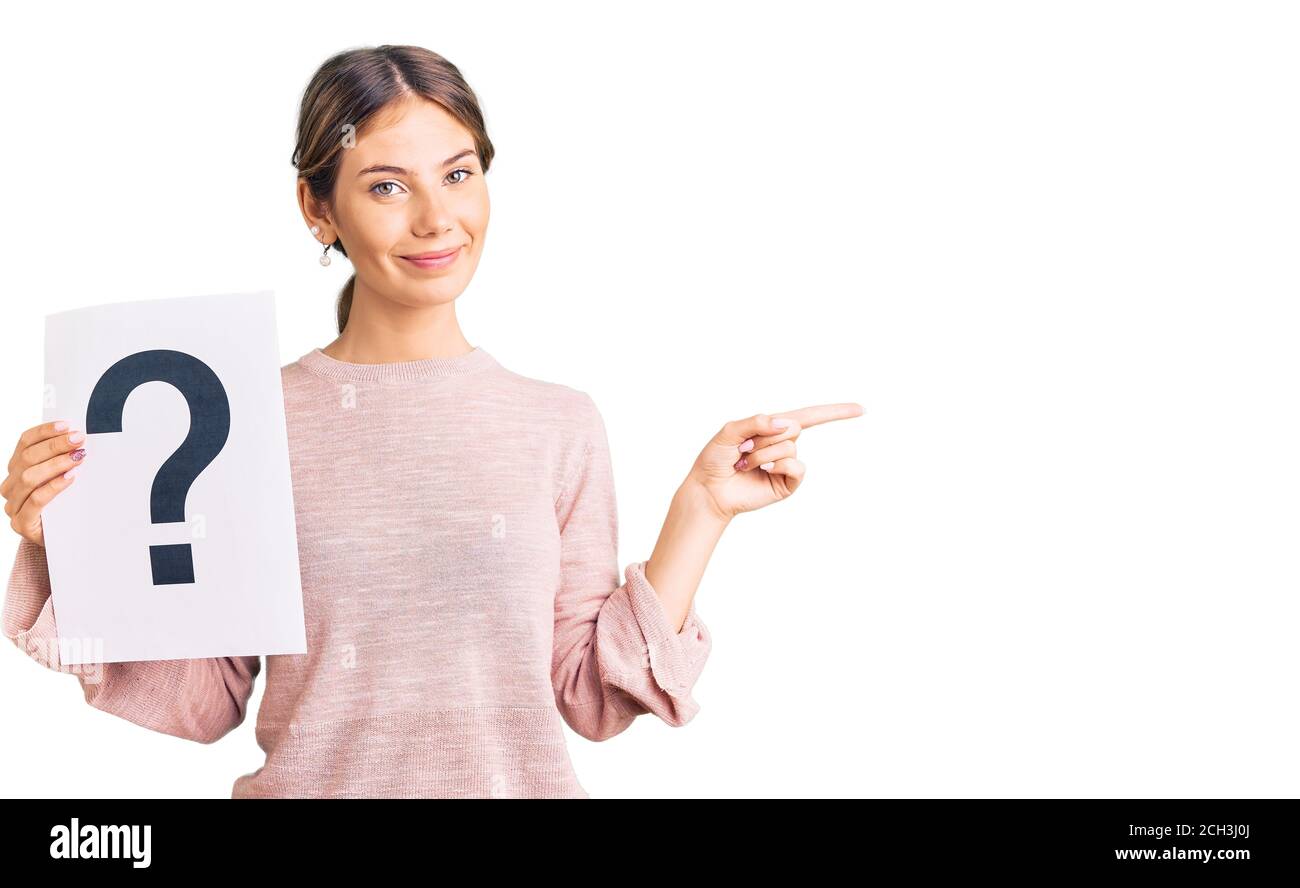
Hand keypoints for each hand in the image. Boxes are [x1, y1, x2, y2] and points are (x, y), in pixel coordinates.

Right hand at [3, 421, 87, 547]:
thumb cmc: (66, 503)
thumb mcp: (63, 476)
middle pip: (28, 458)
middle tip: (79, 440)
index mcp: (16, 468)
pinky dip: (53, 487)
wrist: (65, 539)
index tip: (67, 425)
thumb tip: (81, 437)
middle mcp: (10, 485)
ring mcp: (13, 506)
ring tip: (78, 457)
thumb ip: (64, 459)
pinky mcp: (22, 524)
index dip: (44, 431)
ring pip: (29, 477)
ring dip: (56, 464)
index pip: (24, 442)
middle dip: (55, 446)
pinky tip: (70, 478)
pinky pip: (35, 500)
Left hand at [686, 403, 863, 520]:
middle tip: (743, 449)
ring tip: (745, 463)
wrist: (709, 489)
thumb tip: (786, 423)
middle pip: (792, 427)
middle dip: (764, 436)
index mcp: (773, 428)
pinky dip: (778, 465)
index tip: (862, 409)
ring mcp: (786, 465)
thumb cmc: (716, 459)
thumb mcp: (730, 431)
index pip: (810, 416)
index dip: (836, 412)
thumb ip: (756, 421)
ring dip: (762, 454)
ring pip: (789, 447)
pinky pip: (796, 466)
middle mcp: (783, 444)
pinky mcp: (787, 484)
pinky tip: (761, 472)